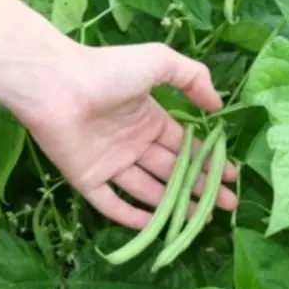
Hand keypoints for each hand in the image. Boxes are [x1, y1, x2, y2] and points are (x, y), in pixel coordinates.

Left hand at [20, 42, 238, 229]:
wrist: (58, 85)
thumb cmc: (109, 71)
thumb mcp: (160, 62)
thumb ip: (193, 77)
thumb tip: (218, 105)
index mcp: (148, 120)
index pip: (183, 147)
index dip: (207, 162)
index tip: (231, 178)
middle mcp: (131, 144)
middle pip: (170, 172)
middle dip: (199, 188)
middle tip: (226, 206)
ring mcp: (109, 163)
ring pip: (147, 191)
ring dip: (173, 206)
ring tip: (200, 221)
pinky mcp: (87, 180)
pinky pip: (111, 204)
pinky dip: (131, 217)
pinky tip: (155, 227)